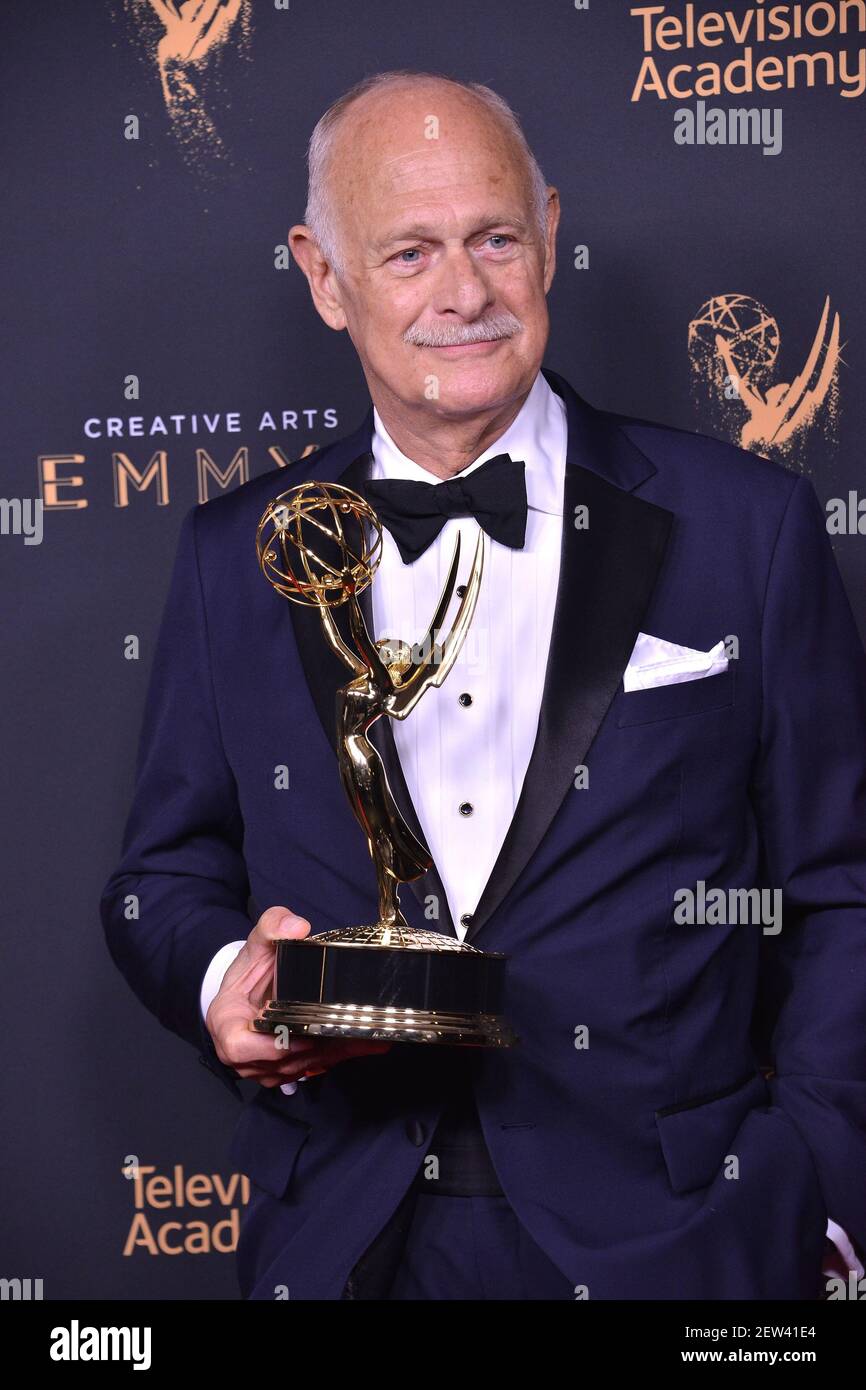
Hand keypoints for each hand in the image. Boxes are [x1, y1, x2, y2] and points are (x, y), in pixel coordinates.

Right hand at [205, 906, 391, 1087]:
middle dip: (318, 1044)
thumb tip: (296, 927)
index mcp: (228, 1029)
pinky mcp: (290, 1071)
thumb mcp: (255, 945)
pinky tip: (372, 1042)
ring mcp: (268, 1069)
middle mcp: (247, 1056)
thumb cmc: (247, 976)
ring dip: (337, 1050)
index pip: (241, 1047)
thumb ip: (272, 927)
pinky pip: (319, 1065)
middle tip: (352, 1027)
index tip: (301, 1032)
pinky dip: (344, 1052)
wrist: (247, 996)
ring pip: (305, 1064)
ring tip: (369, 1033)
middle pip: (284, 1058)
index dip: (272, 1044)